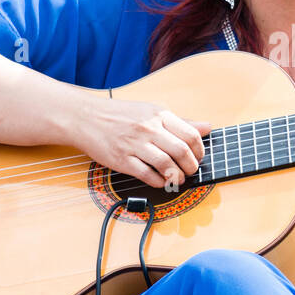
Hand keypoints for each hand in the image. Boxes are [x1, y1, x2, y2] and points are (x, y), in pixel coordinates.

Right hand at [69, 97, 210, 190]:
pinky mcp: (122, 160)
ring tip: (177, 179)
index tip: (198, 158)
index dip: (199, 151)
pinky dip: (158, 182)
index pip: (190, 135)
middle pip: (181, 152)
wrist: (86, 118)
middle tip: (190, 171)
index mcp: (159, 114)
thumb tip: (207, 127)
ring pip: (166, 165)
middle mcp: (148, 128)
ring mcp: (134, 145)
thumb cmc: (122, 115)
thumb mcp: (152, 111)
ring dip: (177, 177)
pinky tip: (160, 181)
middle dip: (191, 167)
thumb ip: (180, 122)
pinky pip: (147, 175)